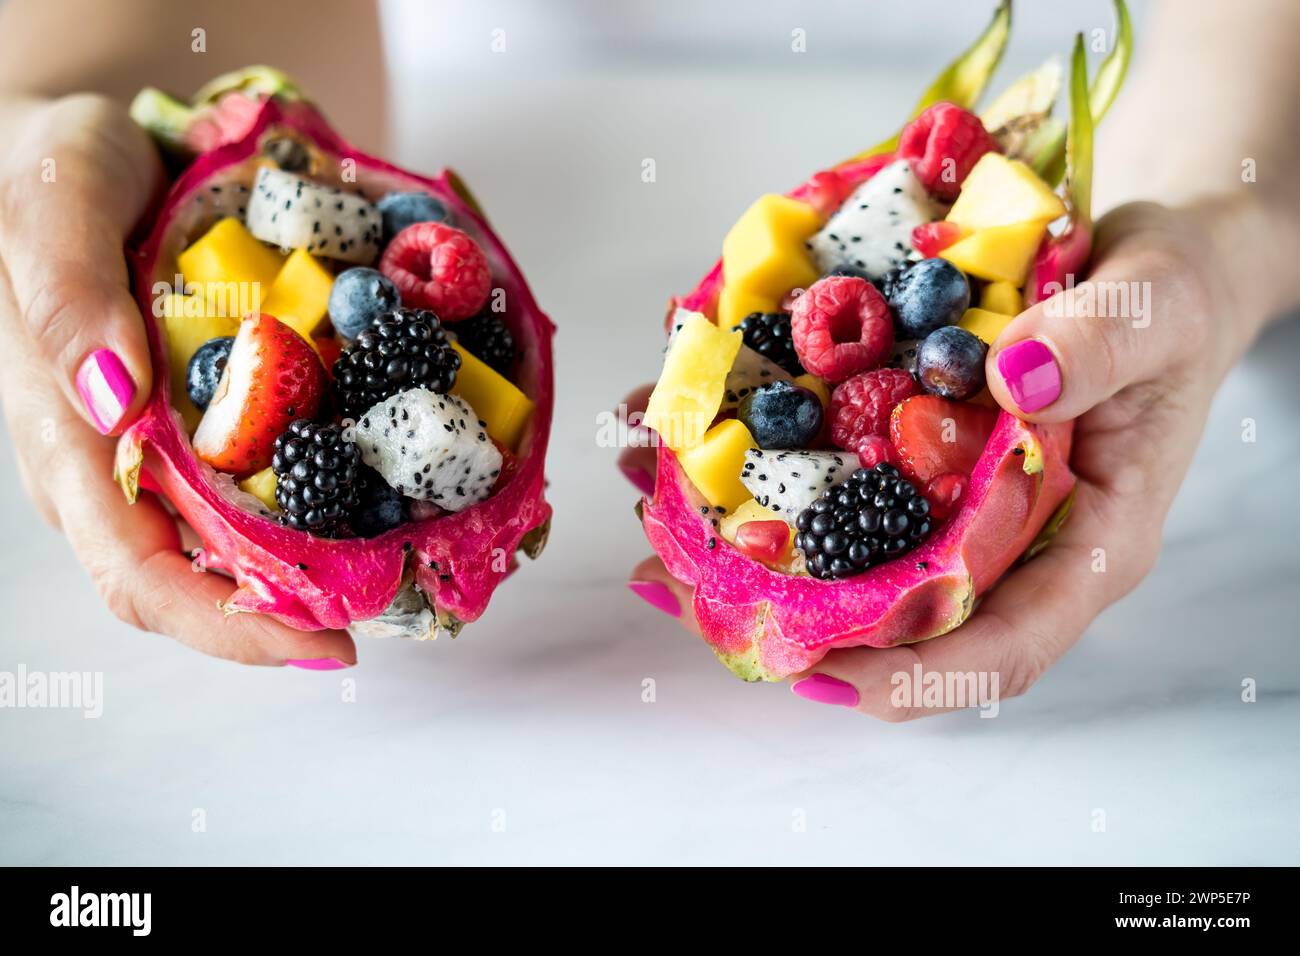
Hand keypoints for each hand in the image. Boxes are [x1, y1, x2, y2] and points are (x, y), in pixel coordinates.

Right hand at [0, 94, 355, 667]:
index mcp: (70, 442)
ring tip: (398, 567)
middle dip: (290, 614)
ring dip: (312, 570)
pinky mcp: (197, 420)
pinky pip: (255, 481)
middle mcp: (115, 466)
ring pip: (232, 545)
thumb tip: (114, 402)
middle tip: (391, 606)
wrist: (74, 152)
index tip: (326, 642)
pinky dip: (317, 501)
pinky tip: (378, 493)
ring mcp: (157, 449)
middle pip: (199, 583)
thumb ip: (67, 296)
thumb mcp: (53, 202)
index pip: (139, 576)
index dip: (229, 628)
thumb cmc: (51, 174)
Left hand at [620, 201, 1250, 717]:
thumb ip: (1099, 346)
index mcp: (1082, 546)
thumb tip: (1016, 375)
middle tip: (688, 590)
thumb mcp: (1158, 311)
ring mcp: (948, 504)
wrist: (1142, 270)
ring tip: (653, 517)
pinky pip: (828, 479)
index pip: (1006, 647)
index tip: (825, 672)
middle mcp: (1004, 542)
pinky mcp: (905, 458)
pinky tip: (675, 434)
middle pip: (900, 618)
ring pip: (846, 557)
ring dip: (743, 545)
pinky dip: (750, 464)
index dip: (918, 675)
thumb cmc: (1169, 305)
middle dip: (791, 619)